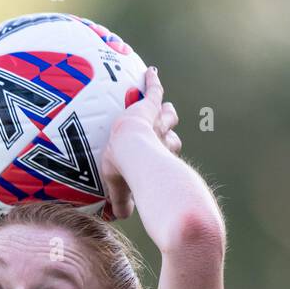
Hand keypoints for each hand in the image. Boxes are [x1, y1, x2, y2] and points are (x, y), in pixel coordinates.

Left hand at [99, 66, 181, 221]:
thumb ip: (121, 202)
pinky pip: (153, 91)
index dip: (165, 147)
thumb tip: (119, 217)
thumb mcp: (122, 189)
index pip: (166, 149)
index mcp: (159, 155)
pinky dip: (152, 81)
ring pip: (167, 114)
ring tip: (161, 105)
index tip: (164, 147)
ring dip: (164, 111)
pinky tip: (151, 71)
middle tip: (165, 122)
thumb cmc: (128, 172)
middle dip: (167, 127)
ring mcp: (156, 121)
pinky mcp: (147, 106)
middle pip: (170, 130)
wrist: (132, 151)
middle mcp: (164, 138)